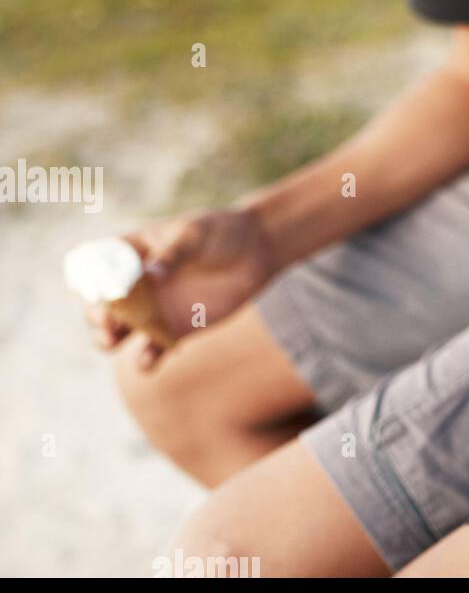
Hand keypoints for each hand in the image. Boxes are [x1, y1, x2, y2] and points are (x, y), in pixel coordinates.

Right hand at [83, 208, 276, 369]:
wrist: (256, 251)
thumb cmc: (222, 232)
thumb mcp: (196, 234)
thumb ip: (173, 253)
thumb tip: (152, 274)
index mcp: (134, 251)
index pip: (98, 265)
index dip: (89, 279)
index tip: (94, 290)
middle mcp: (136, 284)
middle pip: (101, 303)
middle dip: (96, 314)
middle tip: (108, 319)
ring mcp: (152, 309)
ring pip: (117, 332)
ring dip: (107, 340)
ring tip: (114, 341)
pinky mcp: (172, 330)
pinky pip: (150, 352)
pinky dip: (145, 360)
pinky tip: (149, 358)